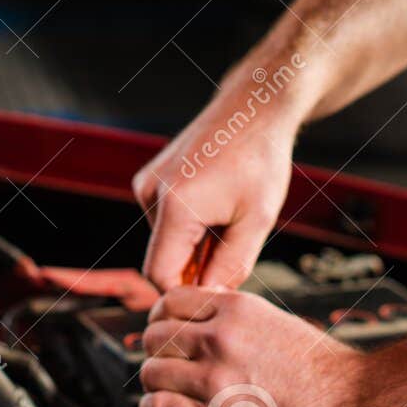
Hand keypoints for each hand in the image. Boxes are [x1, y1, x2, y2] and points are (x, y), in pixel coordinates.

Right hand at [132, 62, 302, 290]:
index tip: (217, 293)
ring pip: (164, 241)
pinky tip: (216, 209)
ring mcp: (147, 183)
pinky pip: (163, 220)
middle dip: (194, 268)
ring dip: (193, 246)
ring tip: (229, 222)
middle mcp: (151, 193)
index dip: (187, 294)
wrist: (252, 108)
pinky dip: (188, 227)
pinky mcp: (150, 177)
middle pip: (162, 259)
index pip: (161, 276)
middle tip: (234, 250)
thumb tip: (209, 298)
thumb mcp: (257, 220)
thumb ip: (231, 266)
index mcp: (175, 206)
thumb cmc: (259, 160)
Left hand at [139, 286, 371, 406]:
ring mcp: (215, 378)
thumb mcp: (271, 320)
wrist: (350, 403)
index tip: (162, 331)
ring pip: (151, 372)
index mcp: (235, 309)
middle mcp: (220, 339)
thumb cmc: (319, 368)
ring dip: (153, 384)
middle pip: (153, 336)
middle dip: (154, 351)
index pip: (169, 301)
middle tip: (164, 365)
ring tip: (163, 392)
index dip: (160, 318)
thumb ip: (229, 319)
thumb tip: (194, 325)